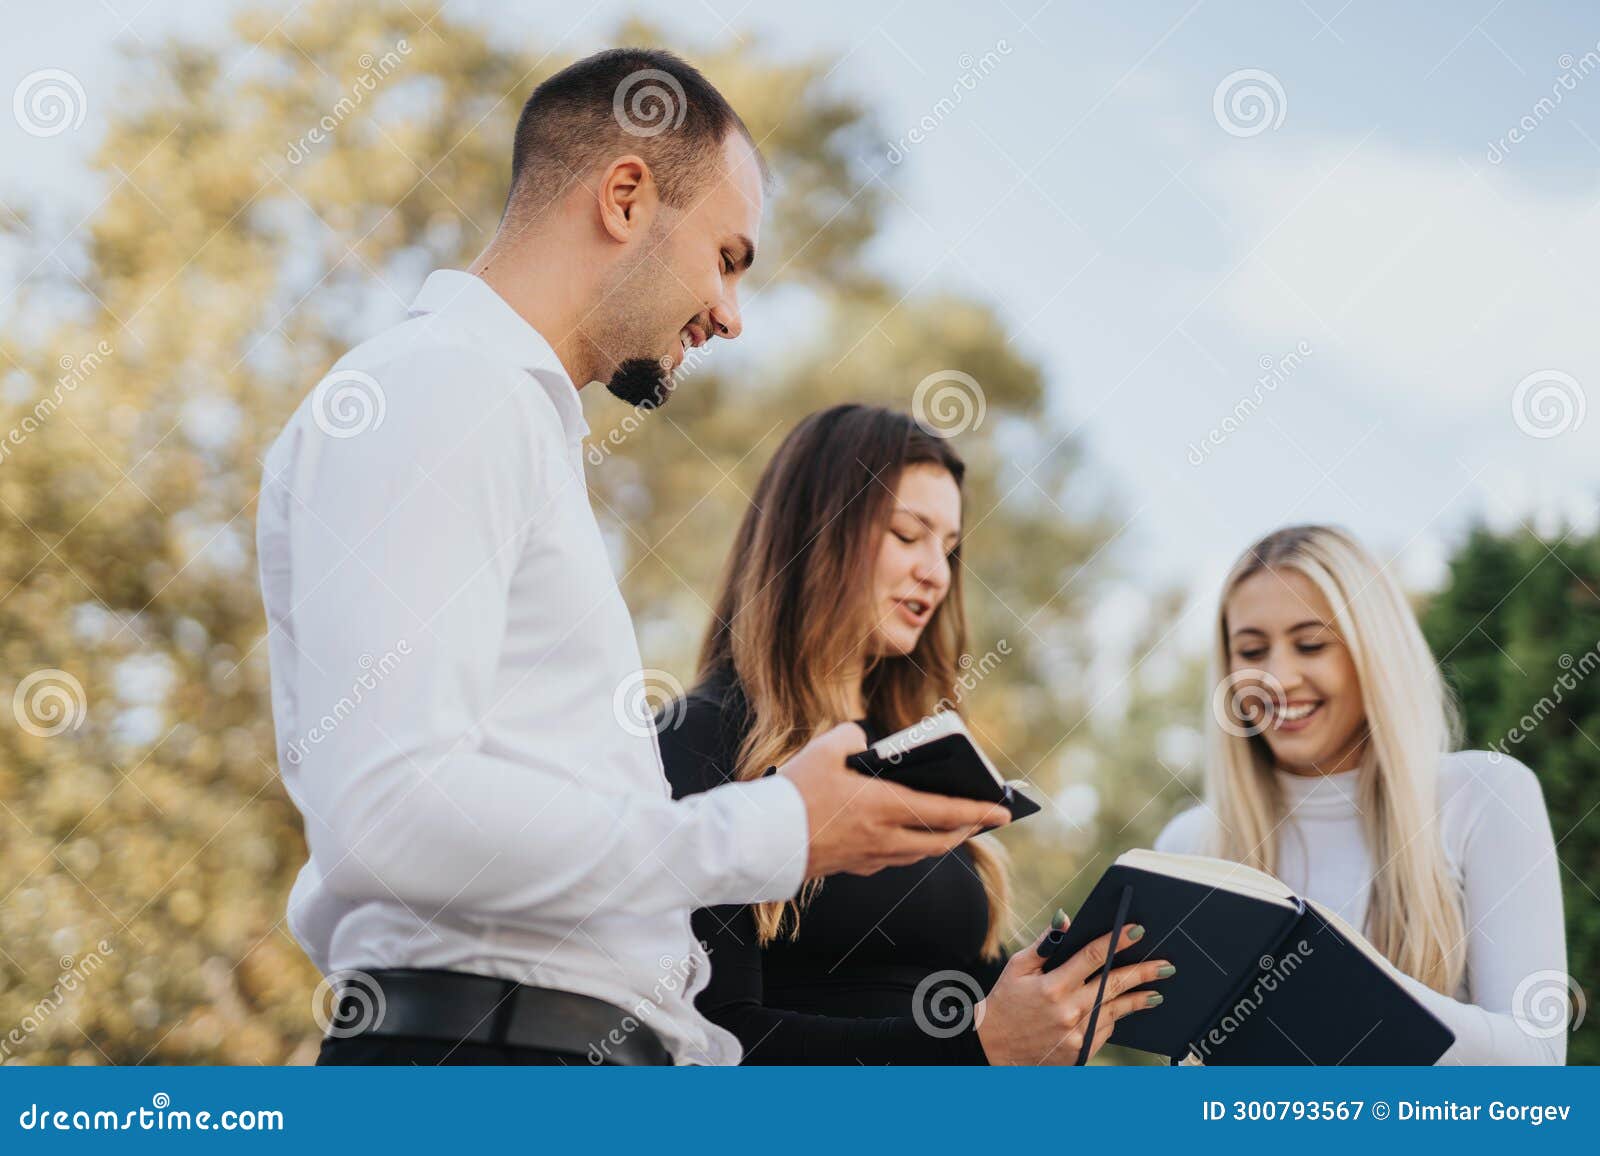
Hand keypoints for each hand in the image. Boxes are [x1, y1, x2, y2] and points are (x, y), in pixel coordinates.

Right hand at [778, 721, 1009, 877]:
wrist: (760, 839)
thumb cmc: (793, 792)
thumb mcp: (825, 748)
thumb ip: (852, 737)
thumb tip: (862, 741)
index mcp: (884, 808)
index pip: (946, 813)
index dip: (980, 811)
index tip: (1005, 809)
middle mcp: (884, 838)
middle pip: (940, 841)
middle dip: (967, 829)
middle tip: (984, 818)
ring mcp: (869, 857)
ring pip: (919, 854)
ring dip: (941, 841)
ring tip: (953, 826)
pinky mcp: (852, 867)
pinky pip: (893, 859)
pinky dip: (910, 847)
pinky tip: (906, 836)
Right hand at [974, 917, 1171, 1064]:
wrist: (993, 1050)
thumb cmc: (1004, 1003)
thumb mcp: (1017, 968)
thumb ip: (1045, 944)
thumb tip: (1067, 920)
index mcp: (1051, 986)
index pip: (1092, 957)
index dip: (1116, 941)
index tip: (1136, 930)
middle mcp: (1067, 1011)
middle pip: (1114, 986)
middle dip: (1143, 973)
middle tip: (1166, 966)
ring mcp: (1075, 1035)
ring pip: (1115, 1011)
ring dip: (1137, 1000)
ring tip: (1155, 991)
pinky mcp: (1079, 1053)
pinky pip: (1105, 1031)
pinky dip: (1113, 1018)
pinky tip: (1121, 1011)